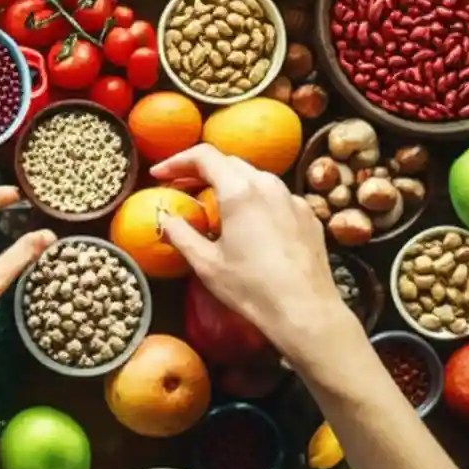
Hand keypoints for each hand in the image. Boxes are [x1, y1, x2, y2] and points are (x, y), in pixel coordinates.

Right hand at [151, 145, 348, 359]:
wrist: (306, 312)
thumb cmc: (251, 288)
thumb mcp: (206, 264)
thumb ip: (180, 234)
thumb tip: (165, 218)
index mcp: (239, 191)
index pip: (204, 156)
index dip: (177, 161)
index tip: (159, 175)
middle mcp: (268, 185)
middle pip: (229, 163)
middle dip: (201, 170)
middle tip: (181, 188)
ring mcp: (293, 199)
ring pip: (255, 178)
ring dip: (229, 184)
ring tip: (213, 206)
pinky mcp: (309, 215)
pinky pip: (276, 197)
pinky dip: (255, 200)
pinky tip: (249, 225)